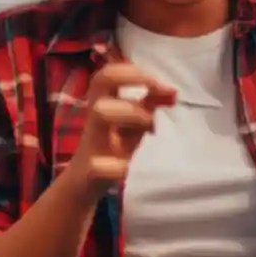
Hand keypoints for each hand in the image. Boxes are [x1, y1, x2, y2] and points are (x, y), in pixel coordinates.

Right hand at [60, 62, 176, 202]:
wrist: (83, 186)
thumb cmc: (109, 150)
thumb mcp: (131, 126)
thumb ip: (149, 107)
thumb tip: (173, 91)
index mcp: (102, 105)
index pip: (109, 73)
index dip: (133, 70)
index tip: (158, 82)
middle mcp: (94, 118)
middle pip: (100, 81)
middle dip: (130, 77)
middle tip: (156, 88)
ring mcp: (91, 143)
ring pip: (100, 112)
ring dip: (130, 112)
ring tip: (149, 128)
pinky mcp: (90, 171)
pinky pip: (99, 165)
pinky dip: (117, 167)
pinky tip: (127, 169)